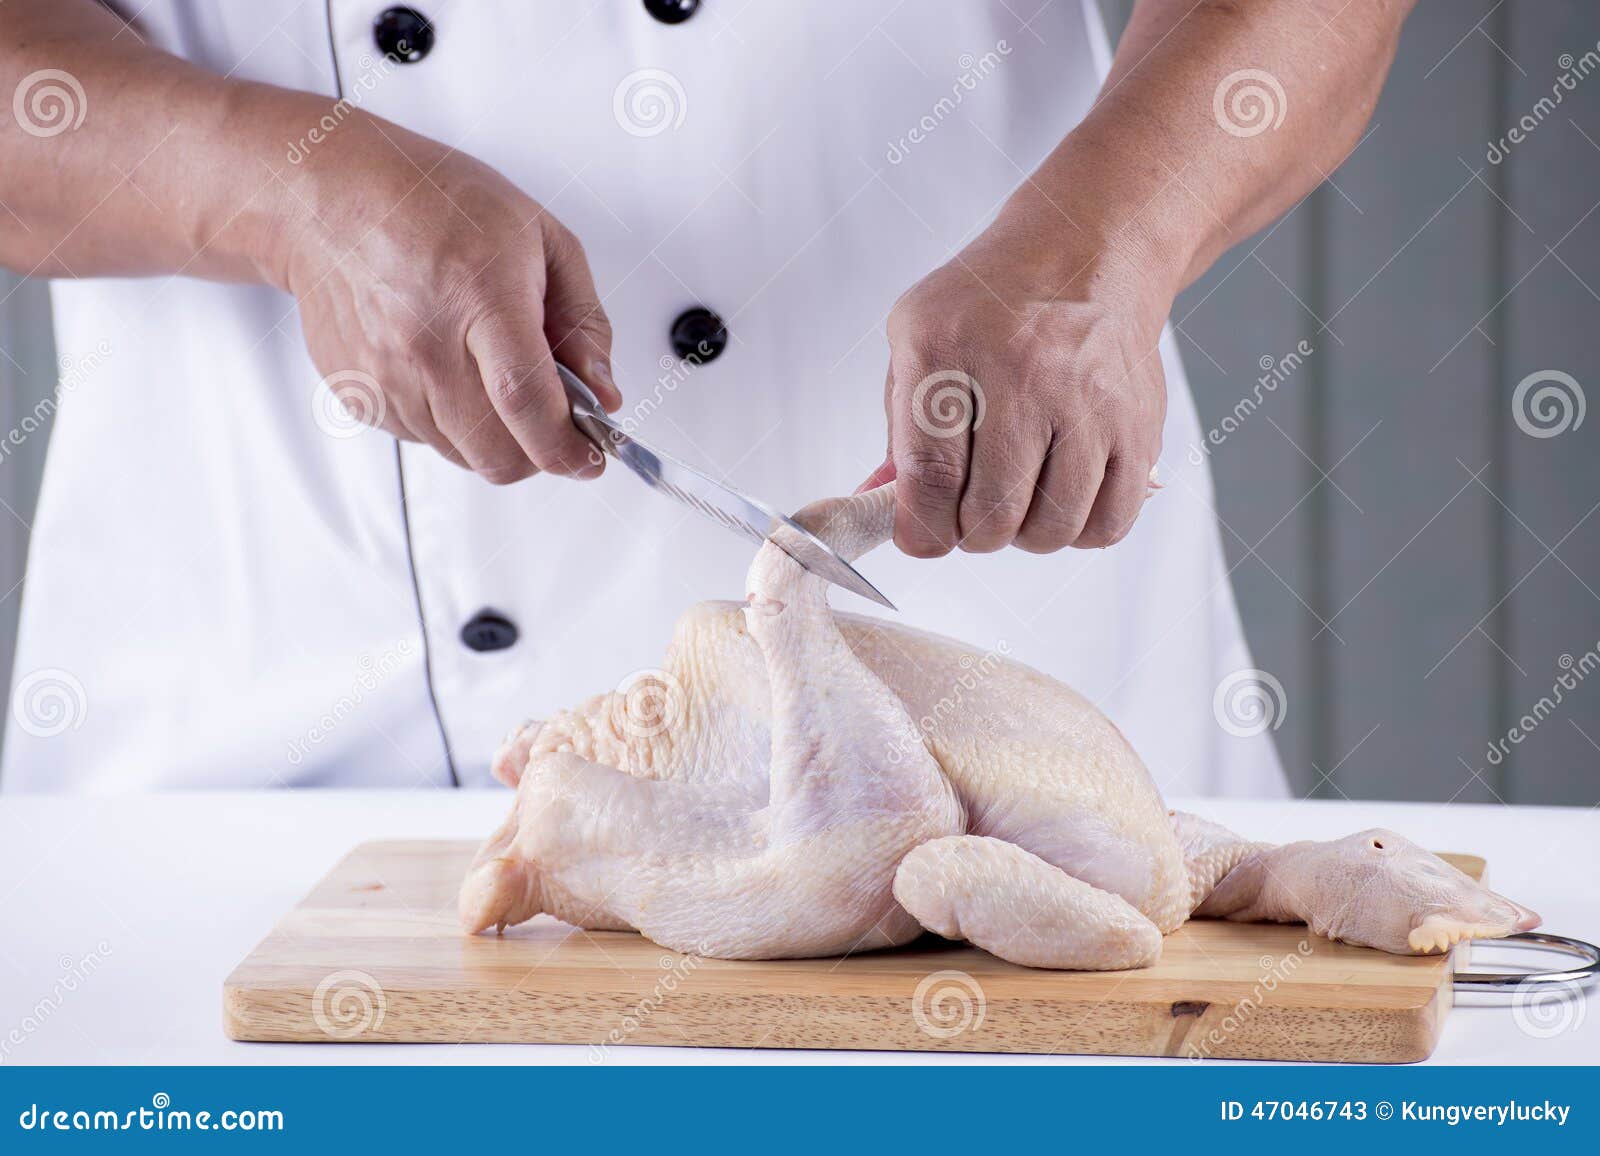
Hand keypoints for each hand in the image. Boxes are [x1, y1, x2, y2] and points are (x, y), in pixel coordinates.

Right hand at [278, 115, 616, 482]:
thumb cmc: (434, 205)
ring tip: (491, 374)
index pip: (528, 403)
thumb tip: (603, 392)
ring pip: (463, 456)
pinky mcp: (360, 395)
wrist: (331, 200)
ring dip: (495, 437)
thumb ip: (584, 322)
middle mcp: (426, 344)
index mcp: (480, 297)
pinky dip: (451, 423)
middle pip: (498, 452)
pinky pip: (423, 440)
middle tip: (553, 422)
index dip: (568, 447)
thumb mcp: (541, 239)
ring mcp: (386, 376)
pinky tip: (447, 369)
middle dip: (540, 454)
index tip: (591, 457)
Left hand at [867, 222, 1170, 555]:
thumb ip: (898, 431)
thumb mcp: (916, 338)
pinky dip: (1080, 530)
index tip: (921, 538)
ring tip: (1018, 501)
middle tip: (970, 513)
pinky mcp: (1137, 423)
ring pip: (1052, 526)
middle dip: (971, 533)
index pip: (930, 475)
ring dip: (1026, 535)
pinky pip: (1110, 520)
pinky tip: (1063, 499)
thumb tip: (880, 506)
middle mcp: (1021, 372)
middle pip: (992, 512)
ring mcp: (1087, 399)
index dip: (921, 528)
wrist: (1084, 250)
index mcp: (946, 349)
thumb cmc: (991, 302)